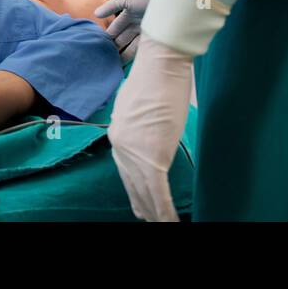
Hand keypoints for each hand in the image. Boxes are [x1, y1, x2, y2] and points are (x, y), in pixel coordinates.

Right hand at [94, 0, 153, 62]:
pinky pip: (140, 51)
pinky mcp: (154, 41)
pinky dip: (131, 57)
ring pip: (130, 47)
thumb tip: (95, 14)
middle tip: (102, 58)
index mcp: (130, 14)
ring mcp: (146, 34)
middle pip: (122, 39)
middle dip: (113, 47)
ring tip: (111, 65)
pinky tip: (123, 64)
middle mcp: (138, 25)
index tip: (97, 46)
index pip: (115, 28)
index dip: (107, 36)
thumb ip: (110, 6)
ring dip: (121, 55)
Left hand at [108, 36, 191, 221]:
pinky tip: (169, 221)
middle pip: (131, 184)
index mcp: (118, 134)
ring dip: (155, 212)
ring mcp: (134, 152)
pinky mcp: (152, 155)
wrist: (160, 64)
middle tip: (149, 219)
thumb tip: (151, 134)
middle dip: (142, 204)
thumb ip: (142, 126)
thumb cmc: (157, 77)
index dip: (134, 188)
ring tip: (162, 224)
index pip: (125, 169)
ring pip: (144, 191)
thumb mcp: (142, 106)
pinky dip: (164, 209)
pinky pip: (157, 190)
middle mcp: (120, 145)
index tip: (140, 202)